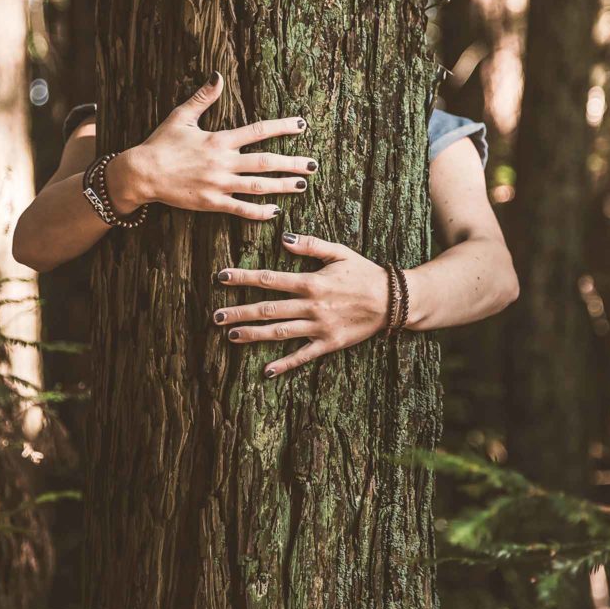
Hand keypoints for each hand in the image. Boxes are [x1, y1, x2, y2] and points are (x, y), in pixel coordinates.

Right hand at [108, 71, 317, 219]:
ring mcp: (219, 185)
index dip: (282, 128)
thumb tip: (218, 76)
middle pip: (265, 162)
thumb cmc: (161, 144)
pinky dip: (259, 211)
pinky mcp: (212, 203)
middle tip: (313, 165)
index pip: (257, 131)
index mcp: (219, 140)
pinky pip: (240, 209)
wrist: (142, 173)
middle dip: (291, 163)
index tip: (301, 125)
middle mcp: (223, 163)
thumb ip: (203, 97)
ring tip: (301, 185)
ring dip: (282, 186)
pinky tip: (275, 211)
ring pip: (258, 187)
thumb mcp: (181, 116)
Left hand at [212, 233, 390, 377]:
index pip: (270, 279)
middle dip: (240, 312)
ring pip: (280, 332)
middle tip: (216, 316)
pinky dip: (285, 364)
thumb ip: (311, 245)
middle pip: (268, 309)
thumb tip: (284, 238)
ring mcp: (319, 327)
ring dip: (254, 335)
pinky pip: (303, 355)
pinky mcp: (329, 343)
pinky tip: (266, 370)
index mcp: (311, 282)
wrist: (393, 300)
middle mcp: (311, 306)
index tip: (222, 277)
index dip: (244, 278)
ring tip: (231, 336)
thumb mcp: (340, 252)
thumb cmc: (364, 273)